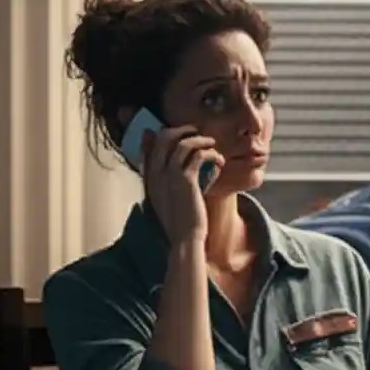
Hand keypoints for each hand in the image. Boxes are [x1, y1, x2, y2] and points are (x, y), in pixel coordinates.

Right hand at [141, 125, 224, 244]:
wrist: (184, 238)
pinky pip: (199, 155)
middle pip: (163, 137)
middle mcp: (156, 173)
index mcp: (150, 177)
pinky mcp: (186, 180)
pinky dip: (211, 154)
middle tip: (198, 132)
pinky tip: (219, 162)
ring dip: (200, 140)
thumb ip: (170, 181)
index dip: (168, 135)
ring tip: (212, 144)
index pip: (151, 144)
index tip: (184, 135)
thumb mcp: (170, 199)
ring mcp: (169, 175)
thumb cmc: (180, 221)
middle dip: (182, 130)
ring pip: (183, 143)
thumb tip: (182, 168)